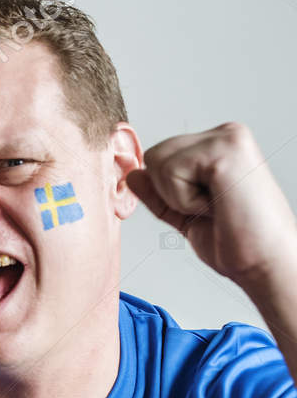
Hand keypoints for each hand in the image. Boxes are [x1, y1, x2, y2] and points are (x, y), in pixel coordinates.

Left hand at [128, 123, 296, 299]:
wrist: (264, 263)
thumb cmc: (237, 242)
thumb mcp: (184, 214)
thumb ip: (159, 193)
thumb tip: (133, 174)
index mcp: (219, 146)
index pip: (159, 156)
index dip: (167, 192)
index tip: (205, 208)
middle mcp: (226, 135)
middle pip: (153, 155)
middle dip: (169, 193)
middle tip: (209, 209)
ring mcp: (228, 138)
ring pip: (158, 162)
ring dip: (178, 197)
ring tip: (215, 206)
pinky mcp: (226, 149)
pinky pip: (171, 172)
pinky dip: (185, 200)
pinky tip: (217, 205)